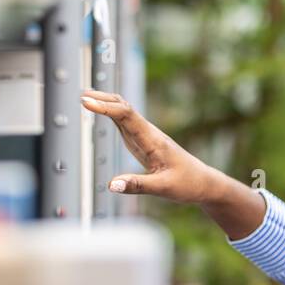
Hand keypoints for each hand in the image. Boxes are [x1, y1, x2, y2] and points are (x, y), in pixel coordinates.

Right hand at [80, 90, 214, 203]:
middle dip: (103, 99)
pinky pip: (125, 123)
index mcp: (152, 139)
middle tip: (81, 96)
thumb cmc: (187, 183)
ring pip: (124, 112)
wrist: (203, 182)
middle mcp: (148, 133)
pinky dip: (110, 114)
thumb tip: (111, 185)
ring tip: (85, 98)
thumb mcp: (163, 188)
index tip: (86, 102)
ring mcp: (145, 136)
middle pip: (124, 107)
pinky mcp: (143, 143)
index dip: (105, 107)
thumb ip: (137, 185)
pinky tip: (101, 111)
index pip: (126, 115)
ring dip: (106, 103)